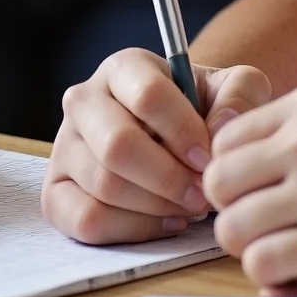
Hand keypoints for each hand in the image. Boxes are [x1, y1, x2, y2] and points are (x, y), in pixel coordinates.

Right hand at [44, 48, 269, 244]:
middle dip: (168, 178)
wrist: (176, 134)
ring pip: (104, 185)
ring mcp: (65, 147)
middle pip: (118, 146)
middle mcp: (84, 101)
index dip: (182, 131)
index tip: (209, 158)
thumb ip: (240, 95)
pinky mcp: (55, 192)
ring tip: (190, 207)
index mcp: (123, 67)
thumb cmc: (203, 108)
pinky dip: (132, 230)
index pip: (147, 95)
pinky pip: (86, 220)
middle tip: (203, 195)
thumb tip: (221, 128)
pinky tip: (166, 223)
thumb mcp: (232, 89)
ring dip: (155, 206)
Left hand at [202, 83, 296, 287]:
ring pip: (231, 228)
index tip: (259, 197)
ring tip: (291, 253)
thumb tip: (245, 180)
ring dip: (253, 248)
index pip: (226, 139)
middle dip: (235, 210)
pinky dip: (275, 279)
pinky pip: (263, 266)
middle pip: (217, 182)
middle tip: (270, 230)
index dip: (236, 175)